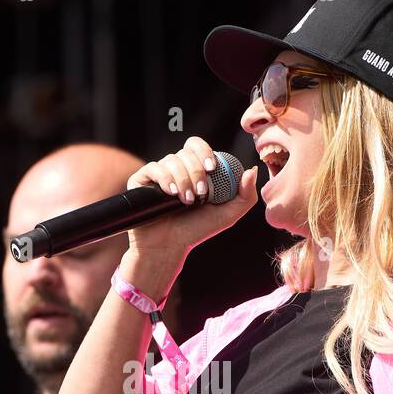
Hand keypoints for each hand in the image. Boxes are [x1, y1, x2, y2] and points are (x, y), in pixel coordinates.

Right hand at [125, 135, 258, 262]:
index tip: (212, 168)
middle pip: (186, 152)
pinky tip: (170, 193)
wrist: (169, 247)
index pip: (197, 147)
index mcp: (193, 170)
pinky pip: (153, 168)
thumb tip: (251, 169)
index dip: (204, 152)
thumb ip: (246, 195)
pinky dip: (165, 178)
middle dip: (196, 171)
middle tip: (201, 193)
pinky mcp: (141, 181)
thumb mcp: (228, 215)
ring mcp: (157, 174)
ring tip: (186, 201)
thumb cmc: (197, 231)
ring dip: (183, 180)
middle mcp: (175, 168)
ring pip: (171, 161)